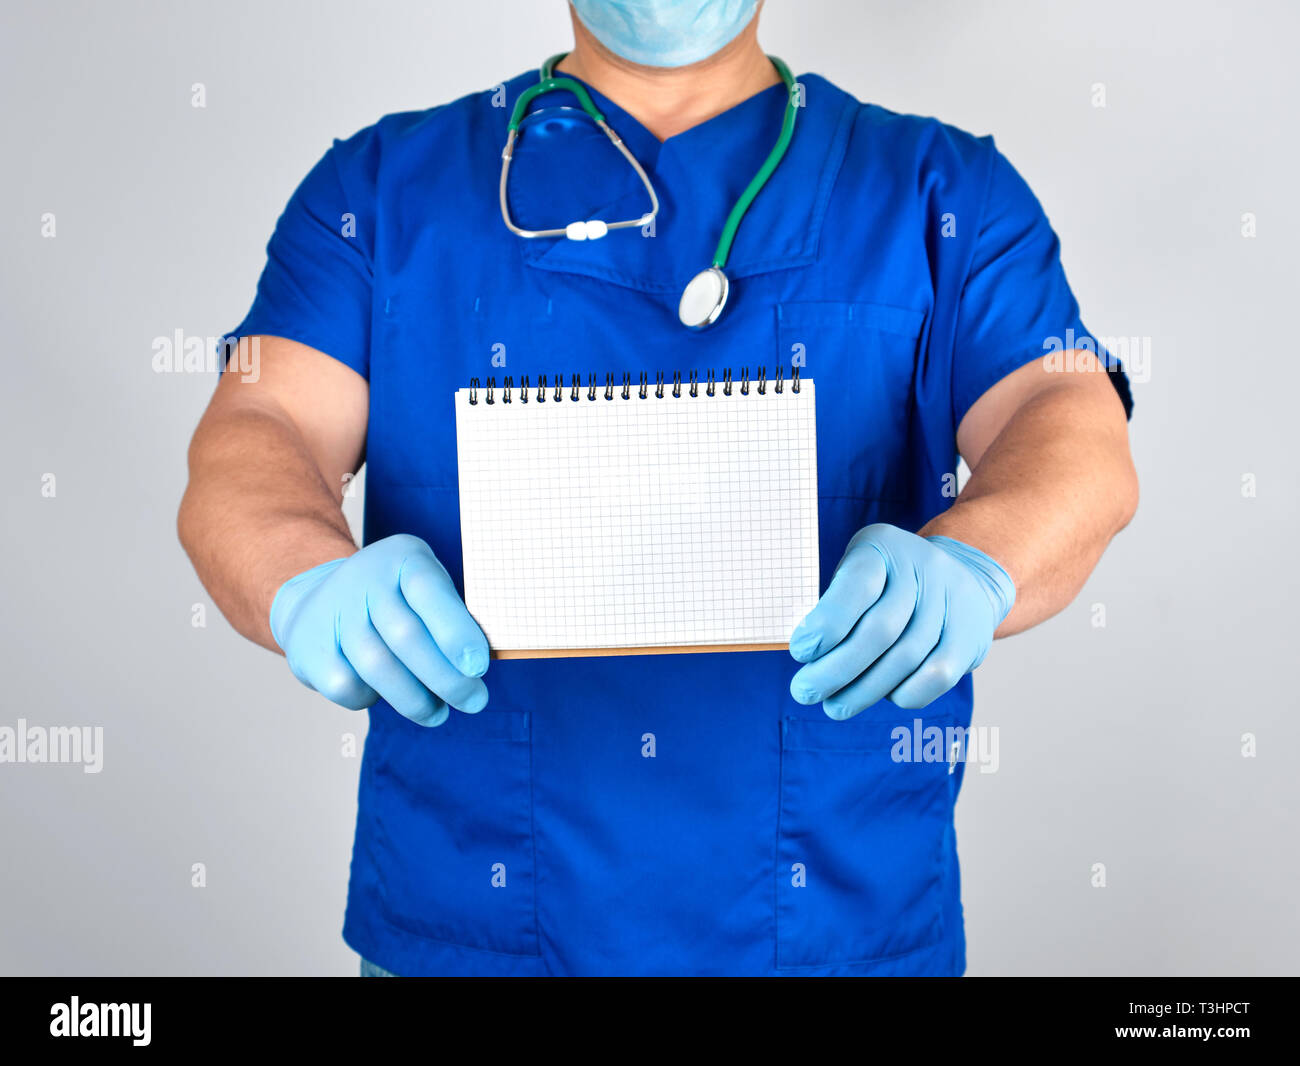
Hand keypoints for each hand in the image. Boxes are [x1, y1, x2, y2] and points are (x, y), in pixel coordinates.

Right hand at [269, 534, 488, 726]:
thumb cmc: (393, 600)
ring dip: (416, 700)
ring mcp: (333, 611)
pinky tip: (387, 695)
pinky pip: (348, 686)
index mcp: (402, 556)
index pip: (429, 591)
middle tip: (474, 701)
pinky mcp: (308, 647)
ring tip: (439, 713)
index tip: (478, 668)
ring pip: (378, 667)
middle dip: (446, 678)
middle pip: (406, 636)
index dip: (455, 632)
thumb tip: (475, 668)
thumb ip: (450, 618)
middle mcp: (364, 577)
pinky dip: (372, 699)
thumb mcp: (424, 589)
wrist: (318, 599)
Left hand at [789, 524, 1014, 717]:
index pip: (857, 586)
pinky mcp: (970, 637)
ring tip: (835, 705)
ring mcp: (951, 603)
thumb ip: (835, 605)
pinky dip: (902, 694)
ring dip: (862, 691)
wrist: (964, 576)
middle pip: (880, 631)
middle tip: (806, 691)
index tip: (800, 652)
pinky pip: (934, 677)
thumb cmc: (890, 582)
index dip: (826, 624)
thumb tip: (808, 658)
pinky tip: (882, 696)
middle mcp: (922, 569)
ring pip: (905, 660)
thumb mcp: (859, 572)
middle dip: (835, 670)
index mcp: (884, 546)